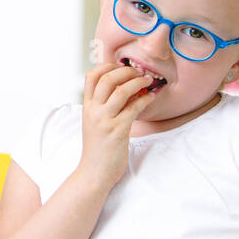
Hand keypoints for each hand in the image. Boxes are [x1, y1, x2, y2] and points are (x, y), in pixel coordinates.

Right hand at [79, 61, 158, 189]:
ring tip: (148, 80)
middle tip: (139, 72)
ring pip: (121, 90)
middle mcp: (93, 111)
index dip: (107, 66)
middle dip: (126, 71)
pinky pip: (134, 108)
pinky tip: (151, 97)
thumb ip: (104, 106)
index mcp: (86, 107)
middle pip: (107, 78)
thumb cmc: (98, 148)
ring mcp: (104, 120)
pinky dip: (145, 99)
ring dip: (137, 82)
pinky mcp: (117, 131)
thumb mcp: (95, 123)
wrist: (94, 172)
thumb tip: (125, 88)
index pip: (91, 76)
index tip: (121, 67)